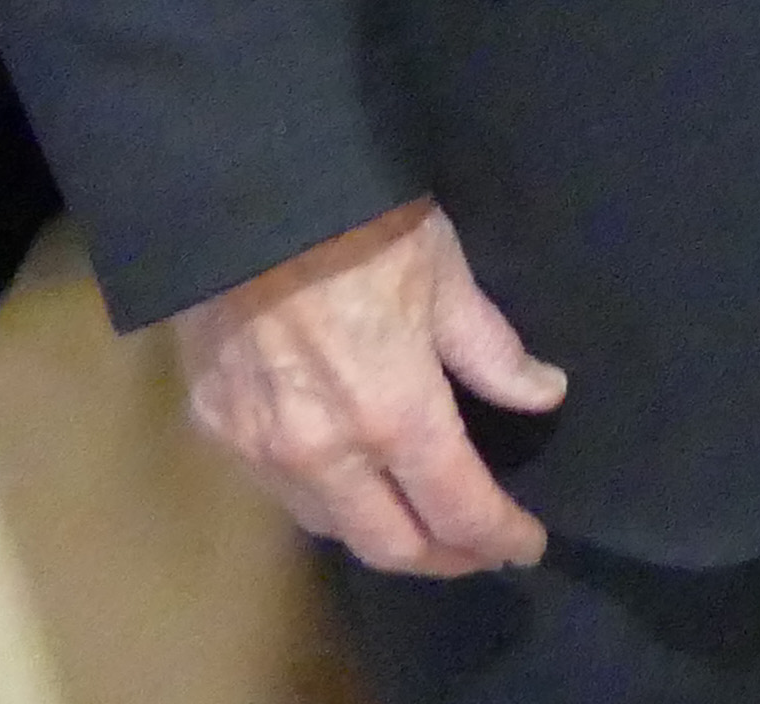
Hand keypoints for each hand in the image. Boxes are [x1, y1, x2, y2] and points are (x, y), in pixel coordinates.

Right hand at [170, 197, 564, 575]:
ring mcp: (262, 449)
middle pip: (389, 544)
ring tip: (420, 522)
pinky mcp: (218, 430)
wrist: (248, 199)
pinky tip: (351, 482)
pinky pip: (279, 491)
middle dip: (443, 559)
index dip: (499, 534)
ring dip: (381, 535)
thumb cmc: (363, 227)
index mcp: (394, 413)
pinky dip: (325, 500)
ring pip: (330, 527)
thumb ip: (491, 350)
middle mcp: (324, 453)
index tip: (527, 545)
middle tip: (478, 550)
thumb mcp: (446, 276)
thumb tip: (542, 394)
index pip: (458, 506)